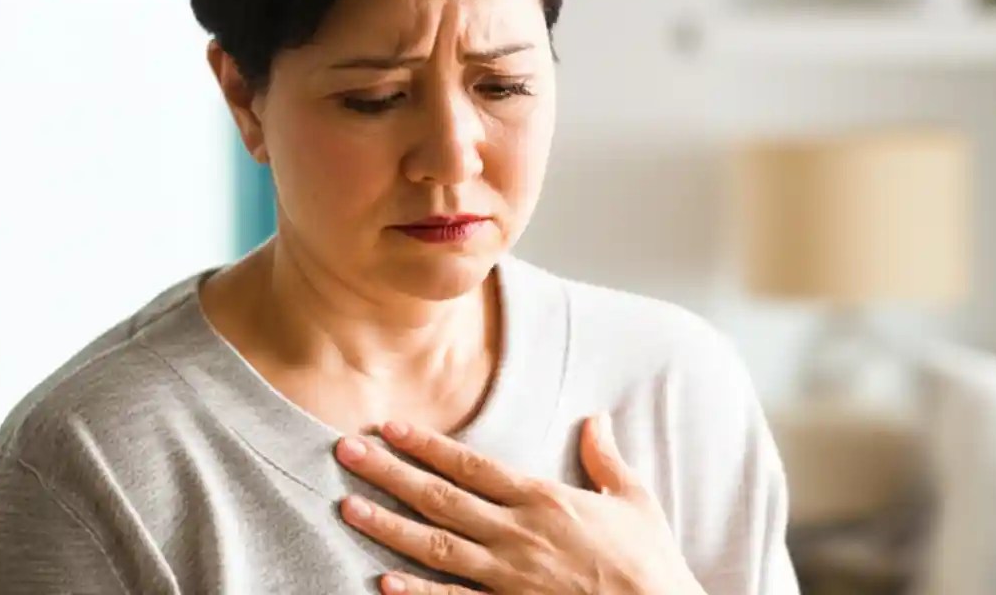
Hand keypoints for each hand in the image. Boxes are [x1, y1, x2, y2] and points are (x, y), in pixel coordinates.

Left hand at [333, 414, 704, 594]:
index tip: (390, 426)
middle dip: (389, 473)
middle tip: (346, 451)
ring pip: (436, 546)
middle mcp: (518, 535)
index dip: (428, 445)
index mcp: (544, 500)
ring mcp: (510, 578)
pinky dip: (419, 594)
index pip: (473, 466)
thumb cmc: (650, 563)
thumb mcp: (636, 501)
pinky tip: (383, 582)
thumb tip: (596, 418)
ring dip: (388, 527)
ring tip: (348, 508)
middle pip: (441, 499)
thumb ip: (607, 459)